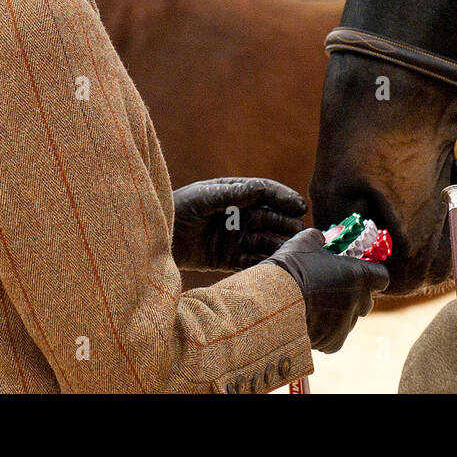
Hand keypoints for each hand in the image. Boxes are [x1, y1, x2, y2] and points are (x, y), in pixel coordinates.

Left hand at [171, 177, 306, 271]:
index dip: (284, 198)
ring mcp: (238, 238)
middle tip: (299, 231)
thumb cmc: (178, 208)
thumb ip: (231, 194)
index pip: (266, 193)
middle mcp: (242, 216)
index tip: (300, 205)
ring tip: (293, 251)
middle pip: (272, 219)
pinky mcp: (231, 260)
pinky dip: (264, 264)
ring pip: (266, 241)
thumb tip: (259, 189)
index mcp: (237, 194)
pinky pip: (253, 263)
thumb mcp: (204, 197)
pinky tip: (275, 267)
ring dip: (280, 246)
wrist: (157, 238)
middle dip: (286, 224)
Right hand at [263, 228, 389, 352]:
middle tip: (335, 290)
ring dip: (339, 314)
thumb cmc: (291, 268)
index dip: (372, 275)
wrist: (273, 301)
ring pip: (349, 320)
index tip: (360, 273)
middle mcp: (356, 302)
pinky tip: (311, 322)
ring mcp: (346, 324)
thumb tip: (322, 238)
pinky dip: (327, 332)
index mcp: (357, 276)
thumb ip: (319, 238)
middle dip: (355, 296)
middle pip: (366, 301)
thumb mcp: (304, 242)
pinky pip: (336, 337)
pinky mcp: (333, 342)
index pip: (381, 277)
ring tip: (316, 307)